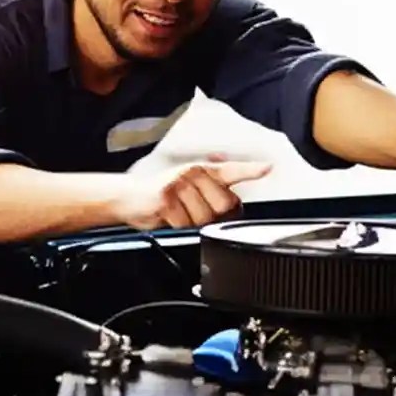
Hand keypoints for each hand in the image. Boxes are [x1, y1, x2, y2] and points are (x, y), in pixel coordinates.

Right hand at [113, 156, 272, 230]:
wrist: (127, 197)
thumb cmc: (161, 194)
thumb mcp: (186, 186)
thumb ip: (210, 191)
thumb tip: (233, 206)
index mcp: (202, 170)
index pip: (232, 171)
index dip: (251, 170)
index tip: (269, 167)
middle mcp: (192, 173)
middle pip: (224, 206)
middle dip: (216, 217)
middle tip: (197, 213)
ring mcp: (179, 184)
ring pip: (204, 219)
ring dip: (194, 225)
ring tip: (179, 215)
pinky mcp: (166, 199)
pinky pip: (185, 225)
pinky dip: (178, 228)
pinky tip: (168, 218)